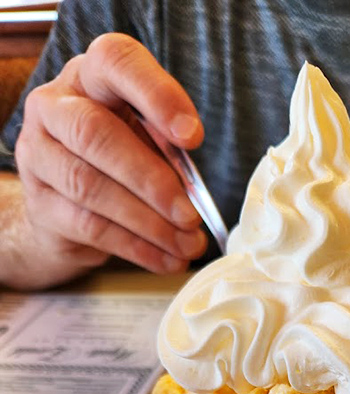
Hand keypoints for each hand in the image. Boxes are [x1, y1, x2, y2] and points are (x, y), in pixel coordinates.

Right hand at [14, 33, 208, 278]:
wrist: (67, 210)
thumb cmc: (117, 162)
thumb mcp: (146, 143)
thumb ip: (168, 153)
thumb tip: (196, 193)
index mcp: (90, 77)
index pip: (115, 62)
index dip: (156, 95)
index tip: (193, 137)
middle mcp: (54, 107)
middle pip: (95, 134)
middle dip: (151, 180)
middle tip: (190, 215)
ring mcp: (38, 155)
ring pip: (90, 186)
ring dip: (148, 222)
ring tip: (186, 244)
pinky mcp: (40, 204)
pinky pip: (89, 226)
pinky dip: (136, 247)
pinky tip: (166, 259)